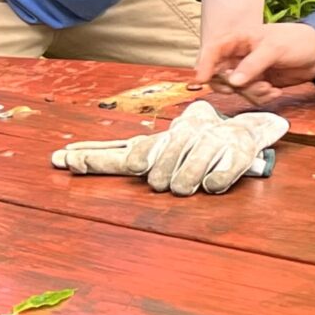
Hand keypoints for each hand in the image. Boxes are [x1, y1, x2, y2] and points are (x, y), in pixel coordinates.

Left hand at [53, 102, 287, 195]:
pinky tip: (217, 173)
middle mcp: (183, 134)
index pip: (123, 150)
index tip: (65, 161)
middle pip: (156, 176)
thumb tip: (70, 158)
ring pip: (185, 183)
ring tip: (197, 176)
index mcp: (161, 137)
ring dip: (189, 184)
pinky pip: (213, 183)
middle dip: (163, 182)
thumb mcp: (162, 146)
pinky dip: (215, 183)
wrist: (248, 130)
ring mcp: (210, 141)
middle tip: (175, 176)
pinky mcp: (235, 152)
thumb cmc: (198, 142)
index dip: (94, 158)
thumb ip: (124, 153)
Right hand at [196, 22, 314, 100]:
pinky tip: (275, 91)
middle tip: (248, 86)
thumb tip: (232, 81)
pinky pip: (250, 96)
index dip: (203, 64)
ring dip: (251, 92)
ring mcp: (249, 71)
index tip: (201, 79)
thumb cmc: (297, 41)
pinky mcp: (259, 83)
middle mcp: (240, 56)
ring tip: (270, 87)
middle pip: (220, 75)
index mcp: (239, 40)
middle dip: (233, 85)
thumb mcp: (275, 49)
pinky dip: (261, 97)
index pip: (213, 50)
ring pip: (236, 89)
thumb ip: (253, 64)